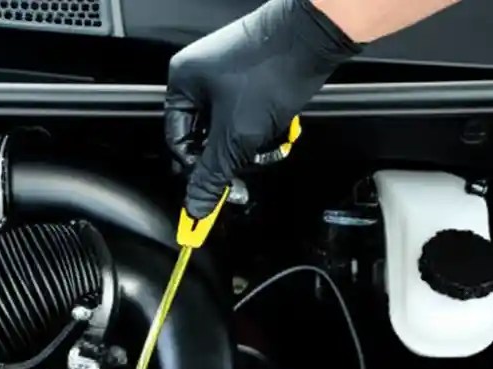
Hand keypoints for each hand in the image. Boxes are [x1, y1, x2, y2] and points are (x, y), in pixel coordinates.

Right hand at [165, 0, 360, 219]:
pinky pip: (248, 114)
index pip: (178, 141)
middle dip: (231, 154)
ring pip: (231, 127)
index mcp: (182, 83)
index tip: (216, 189)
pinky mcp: (252, 76)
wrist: (314, 37)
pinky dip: (263, 127)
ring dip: (251, 143)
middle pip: (206, 136)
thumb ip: (213, 175)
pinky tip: (280, 128)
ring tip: (270, 142)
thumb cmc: (271, 71)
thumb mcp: (236, 135)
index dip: (198, 168)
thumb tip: (196, 207)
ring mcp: (227, 74)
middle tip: (247, 166)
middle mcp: (200, 75)